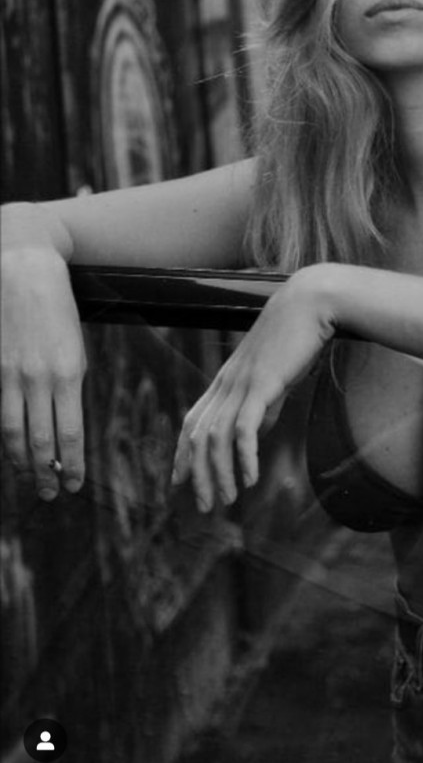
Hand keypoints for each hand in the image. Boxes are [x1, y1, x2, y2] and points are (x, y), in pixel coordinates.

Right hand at [1, 247, 86, 498]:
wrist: (23, 268)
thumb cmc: (57, 305)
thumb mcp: (75, 344)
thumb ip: (70, 382)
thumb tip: (64, 418)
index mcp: (69, 372)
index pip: (69, 433)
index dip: (70, 463)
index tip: (73, 483)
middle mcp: (39, 378)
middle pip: (39, 440)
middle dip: (45, 472)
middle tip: (51, 494)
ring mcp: (11, 374)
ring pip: (12, 432)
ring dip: (21, 463)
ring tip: (30, 482)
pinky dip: (4, 437)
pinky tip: (9, 452)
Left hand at [171, 267, 335, 511]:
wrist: (311, 304)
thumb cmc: (297, 337)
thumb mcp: (275, 378)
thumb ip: (262, 406)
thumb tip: (254, 435)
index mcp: (225, 380)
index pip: (191, 422)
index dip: (181, 454)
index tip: (178, 482)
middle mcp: (225, 383)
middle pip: (196, 437)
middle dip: (196, 475)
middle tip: (203, 506)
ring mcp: (241, 384)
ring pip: (214, 438)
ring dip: (219, 473)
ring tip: (228, 499)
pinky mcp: (262, 384)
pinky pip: (244, 428)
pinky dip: (244, 457)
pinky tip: (250, 478)